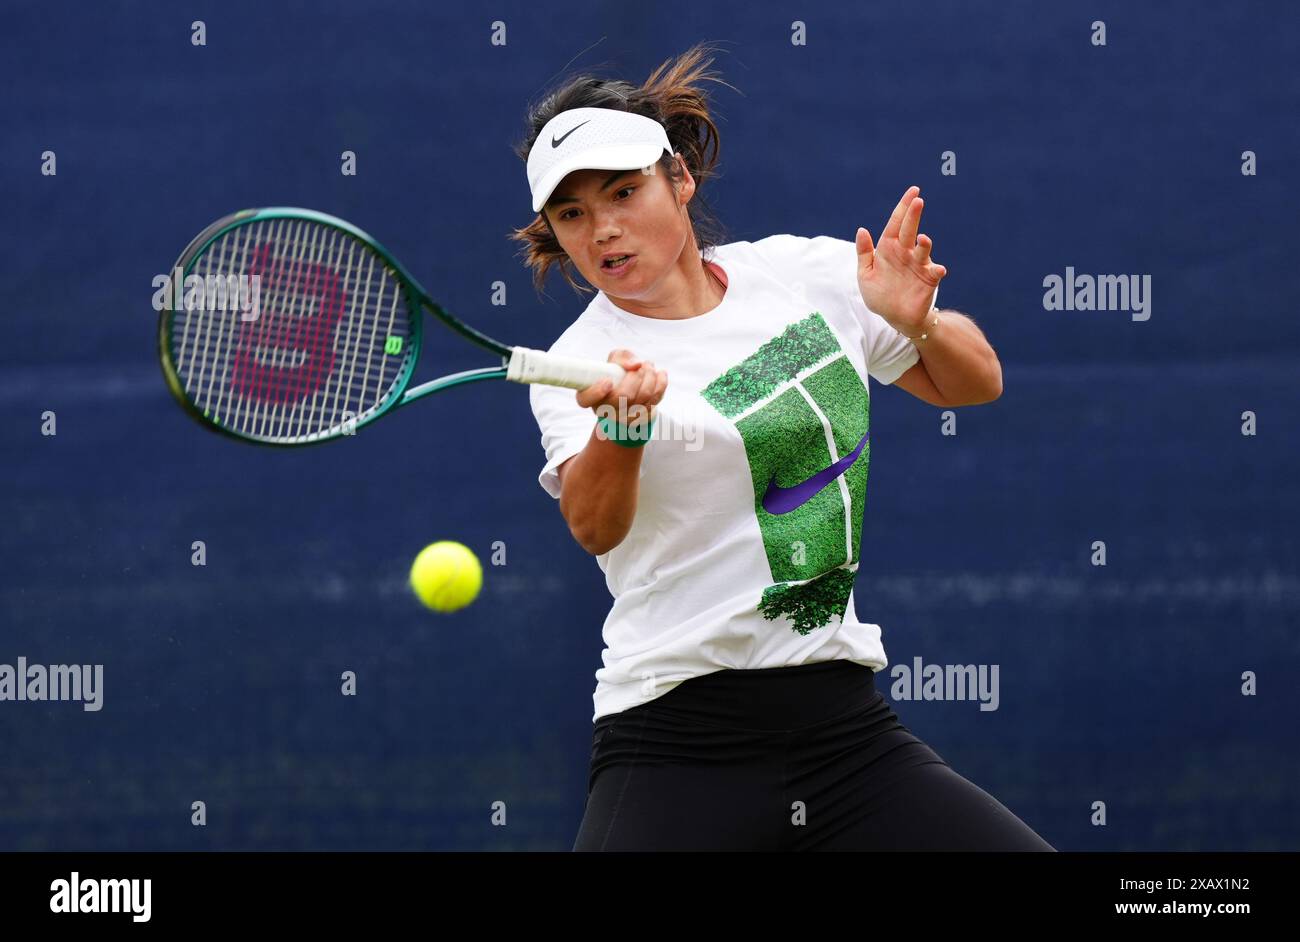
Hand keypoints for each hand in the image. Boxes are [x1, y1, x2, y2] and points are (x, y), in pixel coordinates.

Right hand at [575, 349, 667, 430]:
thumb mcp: (614, 361)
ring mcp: (624, 418)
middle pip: (623, 396)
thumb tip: (635, 365)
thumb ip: (621, 357)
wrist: (630, 391)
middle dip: (636, 376)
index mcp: (590, 396)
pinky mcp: (642, 418)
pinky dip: (661, 384)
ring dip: (650, 377)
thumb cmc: (617, 374)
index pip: (586, 399)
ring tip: (649, 365)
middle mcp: (605, 411)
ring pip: (643, 398)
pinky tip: (660, 374)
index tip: (608, 381)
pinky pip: (655, 401)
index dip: (597, 392)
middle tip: (641, 364)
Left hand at [855, 185, 947, 333]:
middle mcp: (905, 253)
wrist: (895, 317)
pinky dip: (937, 270)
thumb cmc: (879, 294)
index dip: (902, 208)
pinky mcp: (929, 280)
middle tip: (918, 201)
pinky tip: (938, 269)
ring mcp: (918, 265)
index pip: (895, 223)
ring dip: (925, 244)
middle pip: (909, 230)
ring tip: (923, 238)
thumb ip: (864, 253)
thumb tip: (862, 230)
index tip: (913, 191)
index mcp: (888, 248)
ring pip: (923, 250)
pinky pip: (935, 272)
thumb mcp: (865, 274)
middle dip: (913, 215)